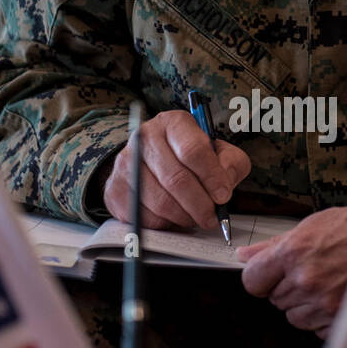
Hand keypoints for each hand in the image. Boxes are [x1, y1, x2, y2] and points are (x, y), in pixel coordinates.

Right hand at [102, 109, 250, 228]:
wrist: (150, 163)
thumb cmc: (190, 158)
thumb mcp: (218, 152)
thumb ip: (231, 163)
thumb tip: (223, 184)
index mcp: (174, 123)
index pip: (194, 150)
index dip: (212, 178)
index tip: (223, 195)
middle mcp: (146, 138)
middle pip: (176, 179)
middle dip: (200, 204)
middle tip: (212, 217)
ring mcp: (126, 163)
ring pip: (161, 202)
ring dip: (184, 217)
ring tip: (195, 217)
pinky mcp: (116, 189)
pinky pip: (145, 217)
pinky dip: (165, 224)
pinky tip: (174, 217)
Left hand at [239, 200, 346, 336]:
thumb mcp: (313, 226)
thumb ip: (274, 245)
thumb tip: (246, 255)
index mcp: (294, 253)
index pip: (252, 281)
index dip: (260, 279)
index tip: (268, 277)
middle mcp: (306, 280)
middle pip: (275, 300)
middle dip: (289, 289)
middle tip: (313, 272)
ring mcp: (325, 303)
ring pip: (295, 317)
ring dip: (307, 305)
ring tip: (329, 284)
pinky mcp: (343, 320)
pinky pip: (318, 329)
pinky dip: (326, 318)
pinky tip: (340, 297)